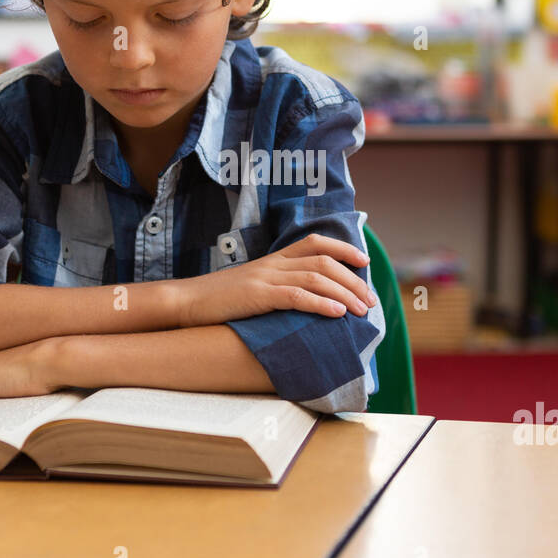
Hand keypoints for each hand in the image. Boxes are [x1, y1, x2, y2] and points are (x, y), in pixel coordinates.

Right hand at [176, 232, 377, 326]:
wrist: (186, 302)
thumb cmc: (218, 301)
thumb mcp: (251, 287)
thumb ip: (276, 287)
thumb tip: (301, 300)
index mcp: (273, 259)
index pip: (315, 243)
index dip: (344, 249)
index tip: (364, 262)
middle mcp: (273, 264)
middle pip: (324, 262)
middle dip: (353, 280)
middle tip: (371, 300)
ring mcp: (266, 278)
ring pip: (316, 278)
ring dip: (345, 294)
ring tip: (362, 311)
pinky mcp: (258, 295)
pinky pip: (296, 296)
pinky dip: (321, 304)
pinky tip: (338, 314)